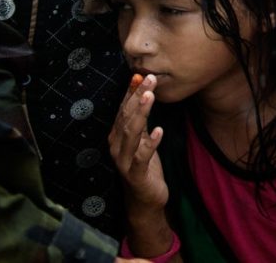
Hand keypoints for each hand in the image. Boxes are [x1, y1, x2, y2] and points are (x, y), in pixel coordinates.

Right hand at [109, 74, 167, 213]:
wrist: (145, 199)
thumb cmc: (144, 166)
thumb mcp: (142, 140)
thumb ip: (141, 120)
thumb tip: (143, 92)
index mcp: (117, 136)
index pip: (122, 110)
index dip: (130, 93)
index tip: (139, 74)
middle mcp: (116, 147)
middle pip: (125, 118)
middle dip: (137, 97)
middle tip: (150, 78)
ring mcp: (123, 161)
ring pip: (130, 134)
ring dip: (141, 114)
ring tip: (150, 97)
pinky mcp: (135, 174)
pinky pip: (141, 157)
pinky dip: (150, 143)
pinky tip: (159, 130)